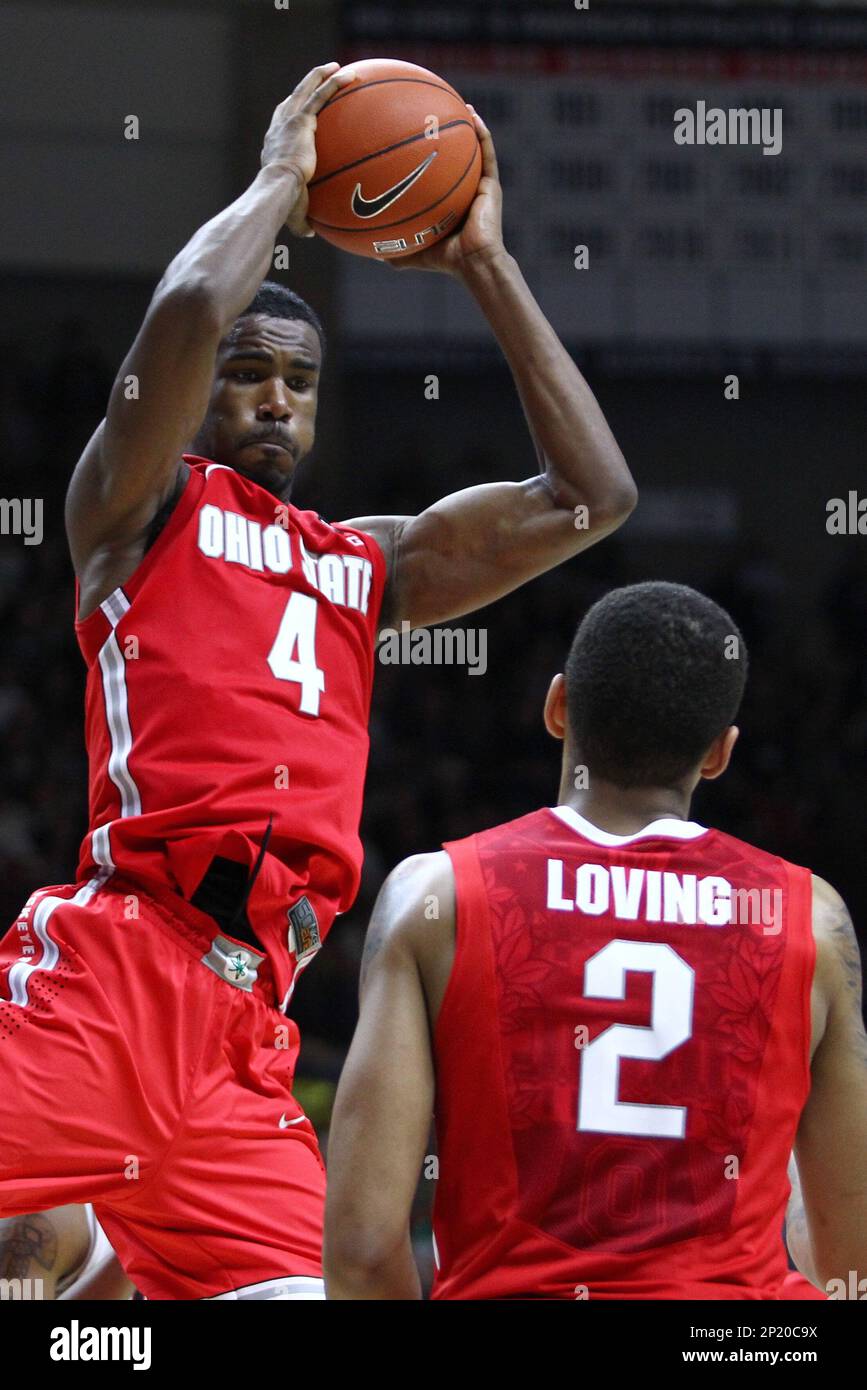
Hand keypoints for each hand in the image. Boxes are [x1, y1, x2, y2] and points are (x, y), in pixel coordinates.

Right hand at [261, 62, 356, 236]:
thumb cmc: (282, 205)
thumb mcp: (293, 214)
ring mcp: (290, 120)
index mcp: (274, 147)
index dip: (289, 117)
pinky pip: (322, 95)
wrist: (279, 189)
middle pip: (293, 100)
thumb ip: (302, 220)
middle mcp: (279, 128)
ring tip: (336, 68)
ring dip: (321, 76)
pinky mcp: (302, 119)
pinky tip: (350, 75)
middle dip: (305, 87)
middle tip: (318, 79)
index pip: (281, 127)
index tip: (299, 114)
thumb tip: (311, 234)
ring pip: (307, 90)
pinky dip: (335, 83)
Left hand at [383, 109, 505, 276]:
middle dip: (442, 135)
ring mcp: (478, 185)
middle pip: (452, 156)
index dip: (422, 156)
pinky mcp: (491, 184)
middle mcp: (462, 189)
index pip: (433, 173)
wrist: (473, 262)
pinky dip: (481, 132)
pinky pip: (487, 152)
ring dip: (465, 125)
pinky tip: (472, 114)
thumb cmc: (445, 259)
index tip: (409, 137)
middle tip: (428, 115)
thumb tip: (366, 252)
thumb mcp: (411, 252)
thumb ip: (391, 251)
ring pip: (472, 148)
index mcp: (446, 200)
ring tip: (455, 103)